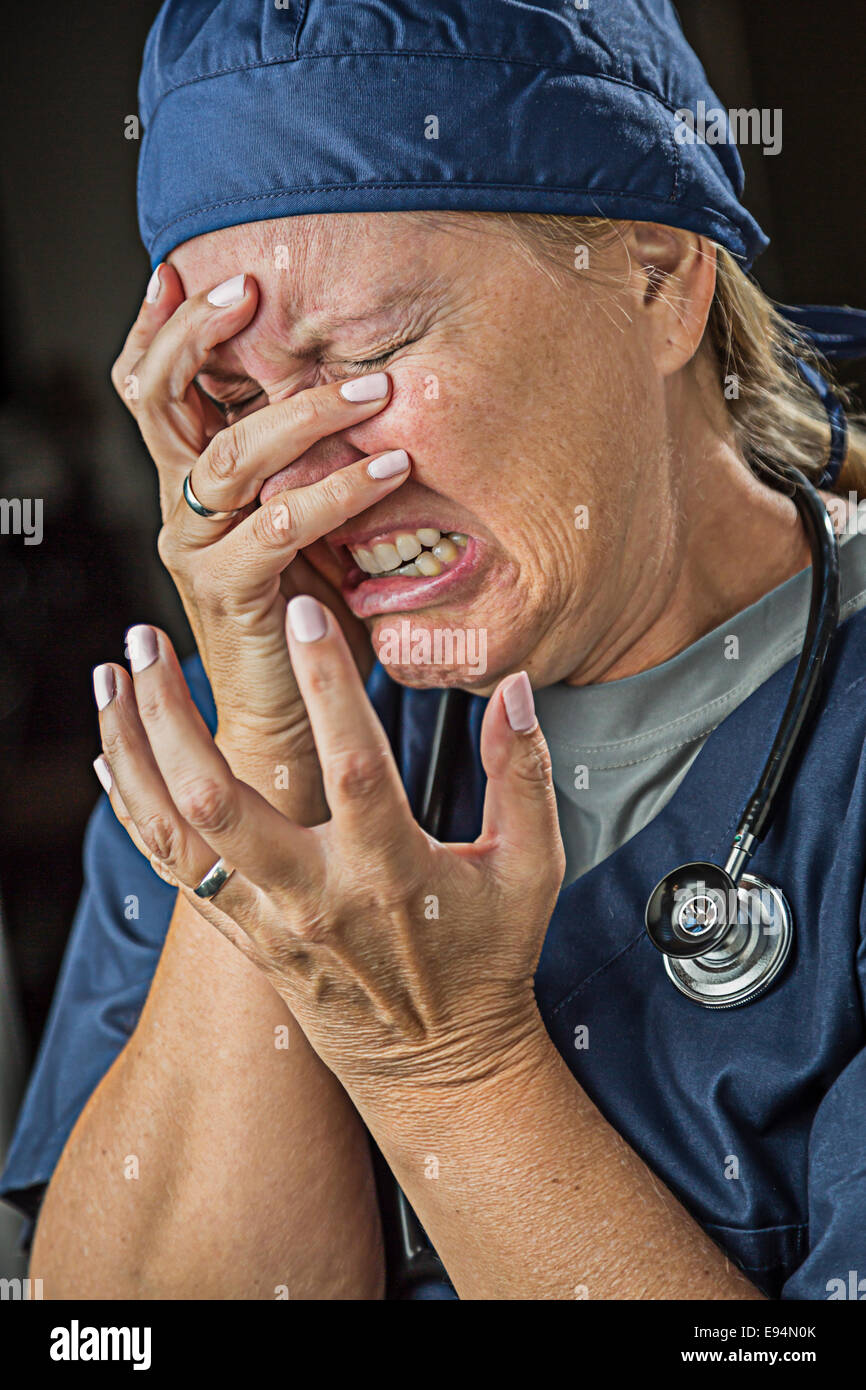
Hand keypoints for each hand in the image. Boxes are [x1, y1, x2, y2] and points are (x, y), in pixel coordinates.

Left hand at [92, 604, 565, 1109]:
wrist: (438, 1063)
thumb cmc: (486, 959)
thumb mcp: (529, 867)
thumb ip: (522, 774)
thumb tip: (515, 690)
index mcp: (390, 870)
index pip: (353, 766)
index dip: (328, 685)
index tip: (303, 612)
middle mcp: (315, 897)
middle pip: (220, 802)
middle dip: (174, 716)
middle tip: (148, 640)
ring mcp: (269, 922)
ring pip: (176, 834)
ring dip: (133, 753)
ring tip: (109, 680)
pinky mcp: (244, 938)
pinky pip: (172, 872)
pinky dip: (132, 810)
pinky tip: (109, 757)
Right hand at [111, 264, 408, 817]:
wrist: (288, 719)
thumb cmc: (302, 615)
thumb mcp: (301, 522)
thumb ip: (304, 463)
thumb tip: (359, 387)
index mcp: (192, 482)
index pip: (151, 388)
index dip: (159, 328)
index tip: (189, 270)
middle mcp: (182, 507)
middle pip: (161, 400)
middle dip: (201, 335)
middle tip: (256, 288)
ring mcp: (199, 549)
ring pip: (230, 456)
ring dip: (303, 413)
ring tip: (375, 391)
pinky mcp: (232, 592)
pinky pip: (279, 527)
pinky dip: (335, 492)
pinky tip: (387, 472)